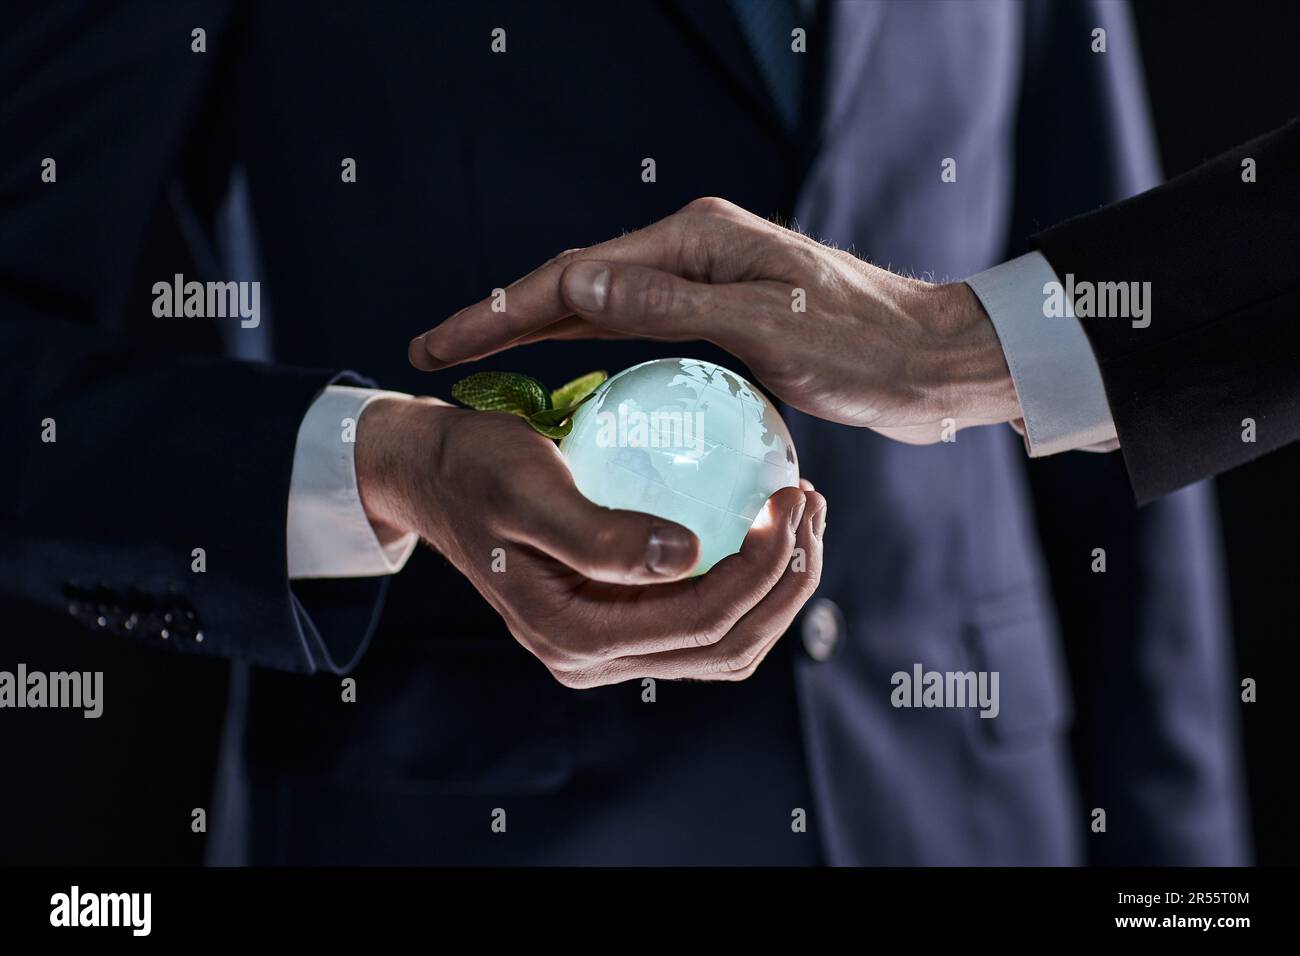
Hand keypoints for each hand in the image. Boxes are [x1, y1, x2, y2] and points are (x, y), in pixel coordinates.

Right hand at [355, 395, 825, 686]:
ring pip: (724, 644)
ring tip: (800, 515)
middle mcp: (594, 660)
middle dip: (786, 581)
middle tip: (810, 504)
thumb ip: (601, 536)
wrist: (439, 477)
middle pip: (728, 646)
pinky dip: (745, 582)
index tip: (789, 497)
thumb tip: (689, 557)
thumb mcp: (530, 488)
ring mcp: (609, 648)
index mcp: (574, 638)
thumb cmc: (479, 468)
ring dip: (775, 587)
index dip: (762, 568)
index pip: (701, 621)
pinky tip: (761, 526)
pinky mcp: (619, 622)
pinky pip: (701, 619)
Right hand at [409, 197, 1020, 443]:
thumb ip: (670, 306)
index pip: (575, 278)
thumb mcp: (768, 325)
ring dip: (538, 339)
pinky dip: (590, 358)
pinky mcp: (723, 325)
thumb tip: (573, 288)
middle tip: (433, 353)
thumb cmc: (866, 345)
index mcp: (696, 242)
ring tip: (477, 366)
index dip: (501, 312)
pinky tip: (563, 382)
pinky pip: (637, 340)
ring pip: (601, 315)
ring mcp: (706, 289)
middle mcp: (693, 256)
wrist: (934, 362)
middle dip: (502, 321)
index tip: (440, 345)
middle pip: (576, 290)